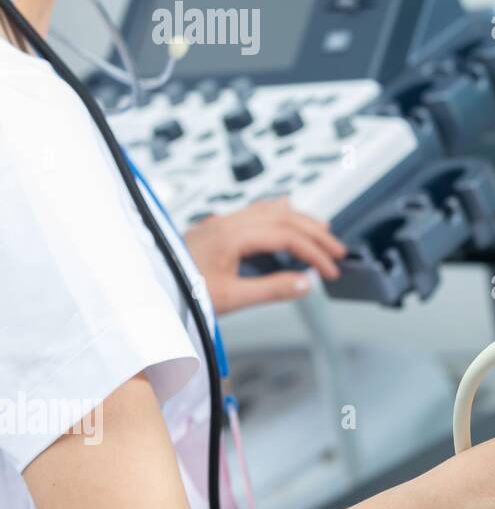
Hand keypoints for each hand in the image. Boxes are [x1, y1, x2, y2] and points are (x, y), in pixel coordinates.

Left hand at [183, 198, 347, 313]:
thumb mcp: (231, 298)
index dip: (315, 253)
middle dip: (316, 233)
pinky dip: (279, 214)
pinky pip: (255, 211)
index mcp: (233, 236)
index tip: (330, 270)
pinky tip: (284, 213)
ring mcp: (220, 223)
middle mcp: (227, 223)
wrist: (143, 290)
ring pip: (270, 210)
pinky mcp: (215, 228)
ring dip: (300, 220)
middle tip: (338, 250)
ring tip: (322, 230)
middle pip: (285, 217)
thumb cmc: (177, 293)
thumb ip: (272, 289)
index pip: (288, 237)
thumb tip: (305, 283)